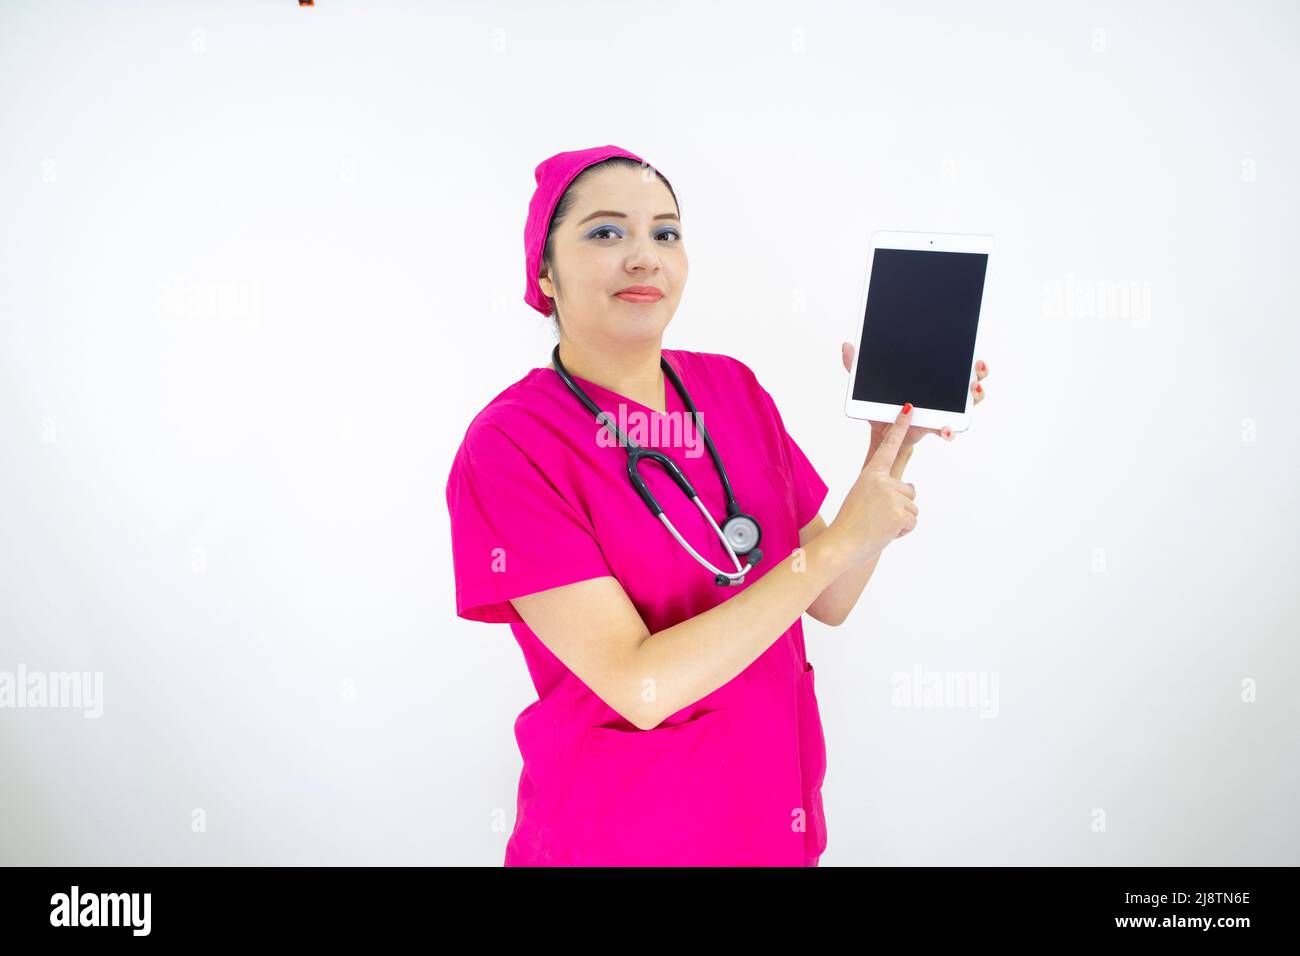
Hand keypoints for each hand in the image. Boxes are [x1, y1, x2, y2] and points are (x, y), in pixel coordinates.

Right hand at [827, 402, 919, 559]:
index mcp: (871, 474)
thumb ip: (884, 487)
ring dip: (901, 520)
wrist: (842, 544)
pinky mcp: (900, 514)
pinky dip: (903, 531)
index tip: (908, 409)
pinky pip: (913, 521)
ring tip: (880, 525)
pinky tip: (886, 532)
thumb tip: (910, 487)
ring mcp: (892, 497)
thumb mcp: (863, 496)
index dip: (900, 427)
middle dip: (900, 505)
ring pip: (912, 507)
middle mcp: (883, 481)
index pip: (889, 446)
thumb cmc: (849, 523)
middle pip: (909, 489)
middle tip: (879, 516)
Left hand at [841, 342, 988, 446]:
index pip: (957, 364)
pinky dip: (949, 430)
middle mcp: (944, 393)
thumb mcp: (869, 383)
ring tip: (974, 392)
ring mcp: (942, 411)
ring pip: (967, 404)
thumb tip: (846, 346)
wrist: (879, 432)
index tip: (975, 355)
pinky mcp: (934, 428)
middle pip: (970, 381)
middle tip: (978, 369)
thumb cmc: (882, 404)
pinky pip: (948, 430)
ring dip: (976, 397)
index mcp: (933, 378)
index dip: (970, 360)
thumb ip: (858, 366)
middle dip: (979, 374)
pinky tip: (945, 428)